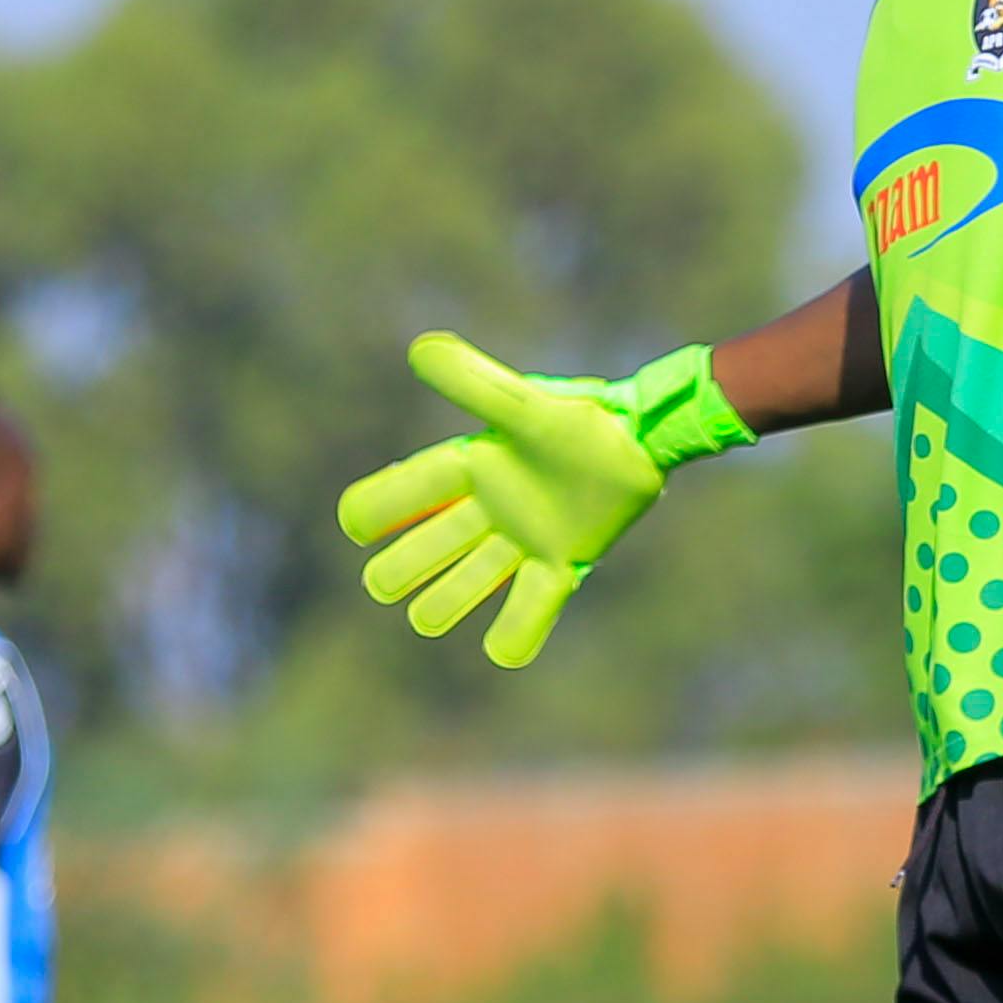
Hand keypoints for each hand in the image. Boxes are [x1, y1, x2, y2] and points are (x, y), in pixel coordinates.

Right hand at [336, 335, 748, 668]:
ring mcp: (523, 538)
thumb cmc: (585, 417)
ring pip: (468, 581)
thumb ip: (475, 383)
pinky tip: (502, 652)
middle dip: (403, 567)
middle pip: (427, 546)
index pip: (406, 491)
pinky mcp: (560, 562)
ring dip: (445, 602)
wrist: (646, 439)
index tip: (356, 526)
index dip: (376, 509)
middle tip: (386, 584)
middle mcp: (489, 505)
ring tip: (426, 617)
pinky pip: (531, 606)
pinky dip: (516, 634)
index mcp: (470, 465)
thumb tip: (419, 350)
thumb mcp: (526, 405)